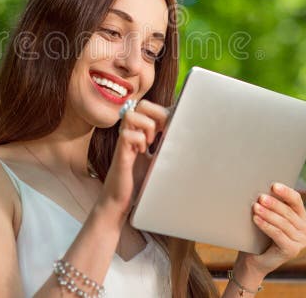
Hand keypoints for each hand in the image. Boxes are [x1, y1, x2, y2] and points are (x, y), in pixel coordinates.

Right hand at [99, 99, 168, 220]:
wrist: (121, 201)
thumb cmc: (138, 182)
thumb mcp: (157, 160)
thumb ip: (164, 146)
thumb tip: (184, 137)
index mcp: (141, 132)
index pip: (150, 108)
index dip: (163, 112)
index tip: (172, 127)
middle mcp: (132, 133)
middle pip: (142, 105)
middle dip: (157, 114)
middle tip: (163, 132)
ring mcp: (125, 141)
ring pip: (132, 114)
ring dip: (147, 126)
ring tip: (151, 142)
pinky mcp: (120, 153)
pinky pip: (127, 134)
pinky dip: (139, 141)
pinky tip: (142, 152)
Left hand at [235, 182, 305, 277]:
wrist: (254, 258)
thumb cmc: (260, 233)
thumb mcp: (268, 216)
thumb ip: (271, 204)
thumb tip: (263, 188)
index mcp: (301, 216)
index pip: (296, 200)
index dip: (286, 192)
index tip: (274, 186)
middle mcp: (305, 229)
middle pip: (288, 212)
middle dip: (273, 203)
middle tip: (260, 197)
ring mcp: (301, 241)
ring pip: (283, 223)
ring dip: (268, 214)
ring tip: (255, 207)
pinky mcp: (293, 250)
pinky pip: (278, 234)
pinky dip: (266, 225)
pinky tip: (256, 219)